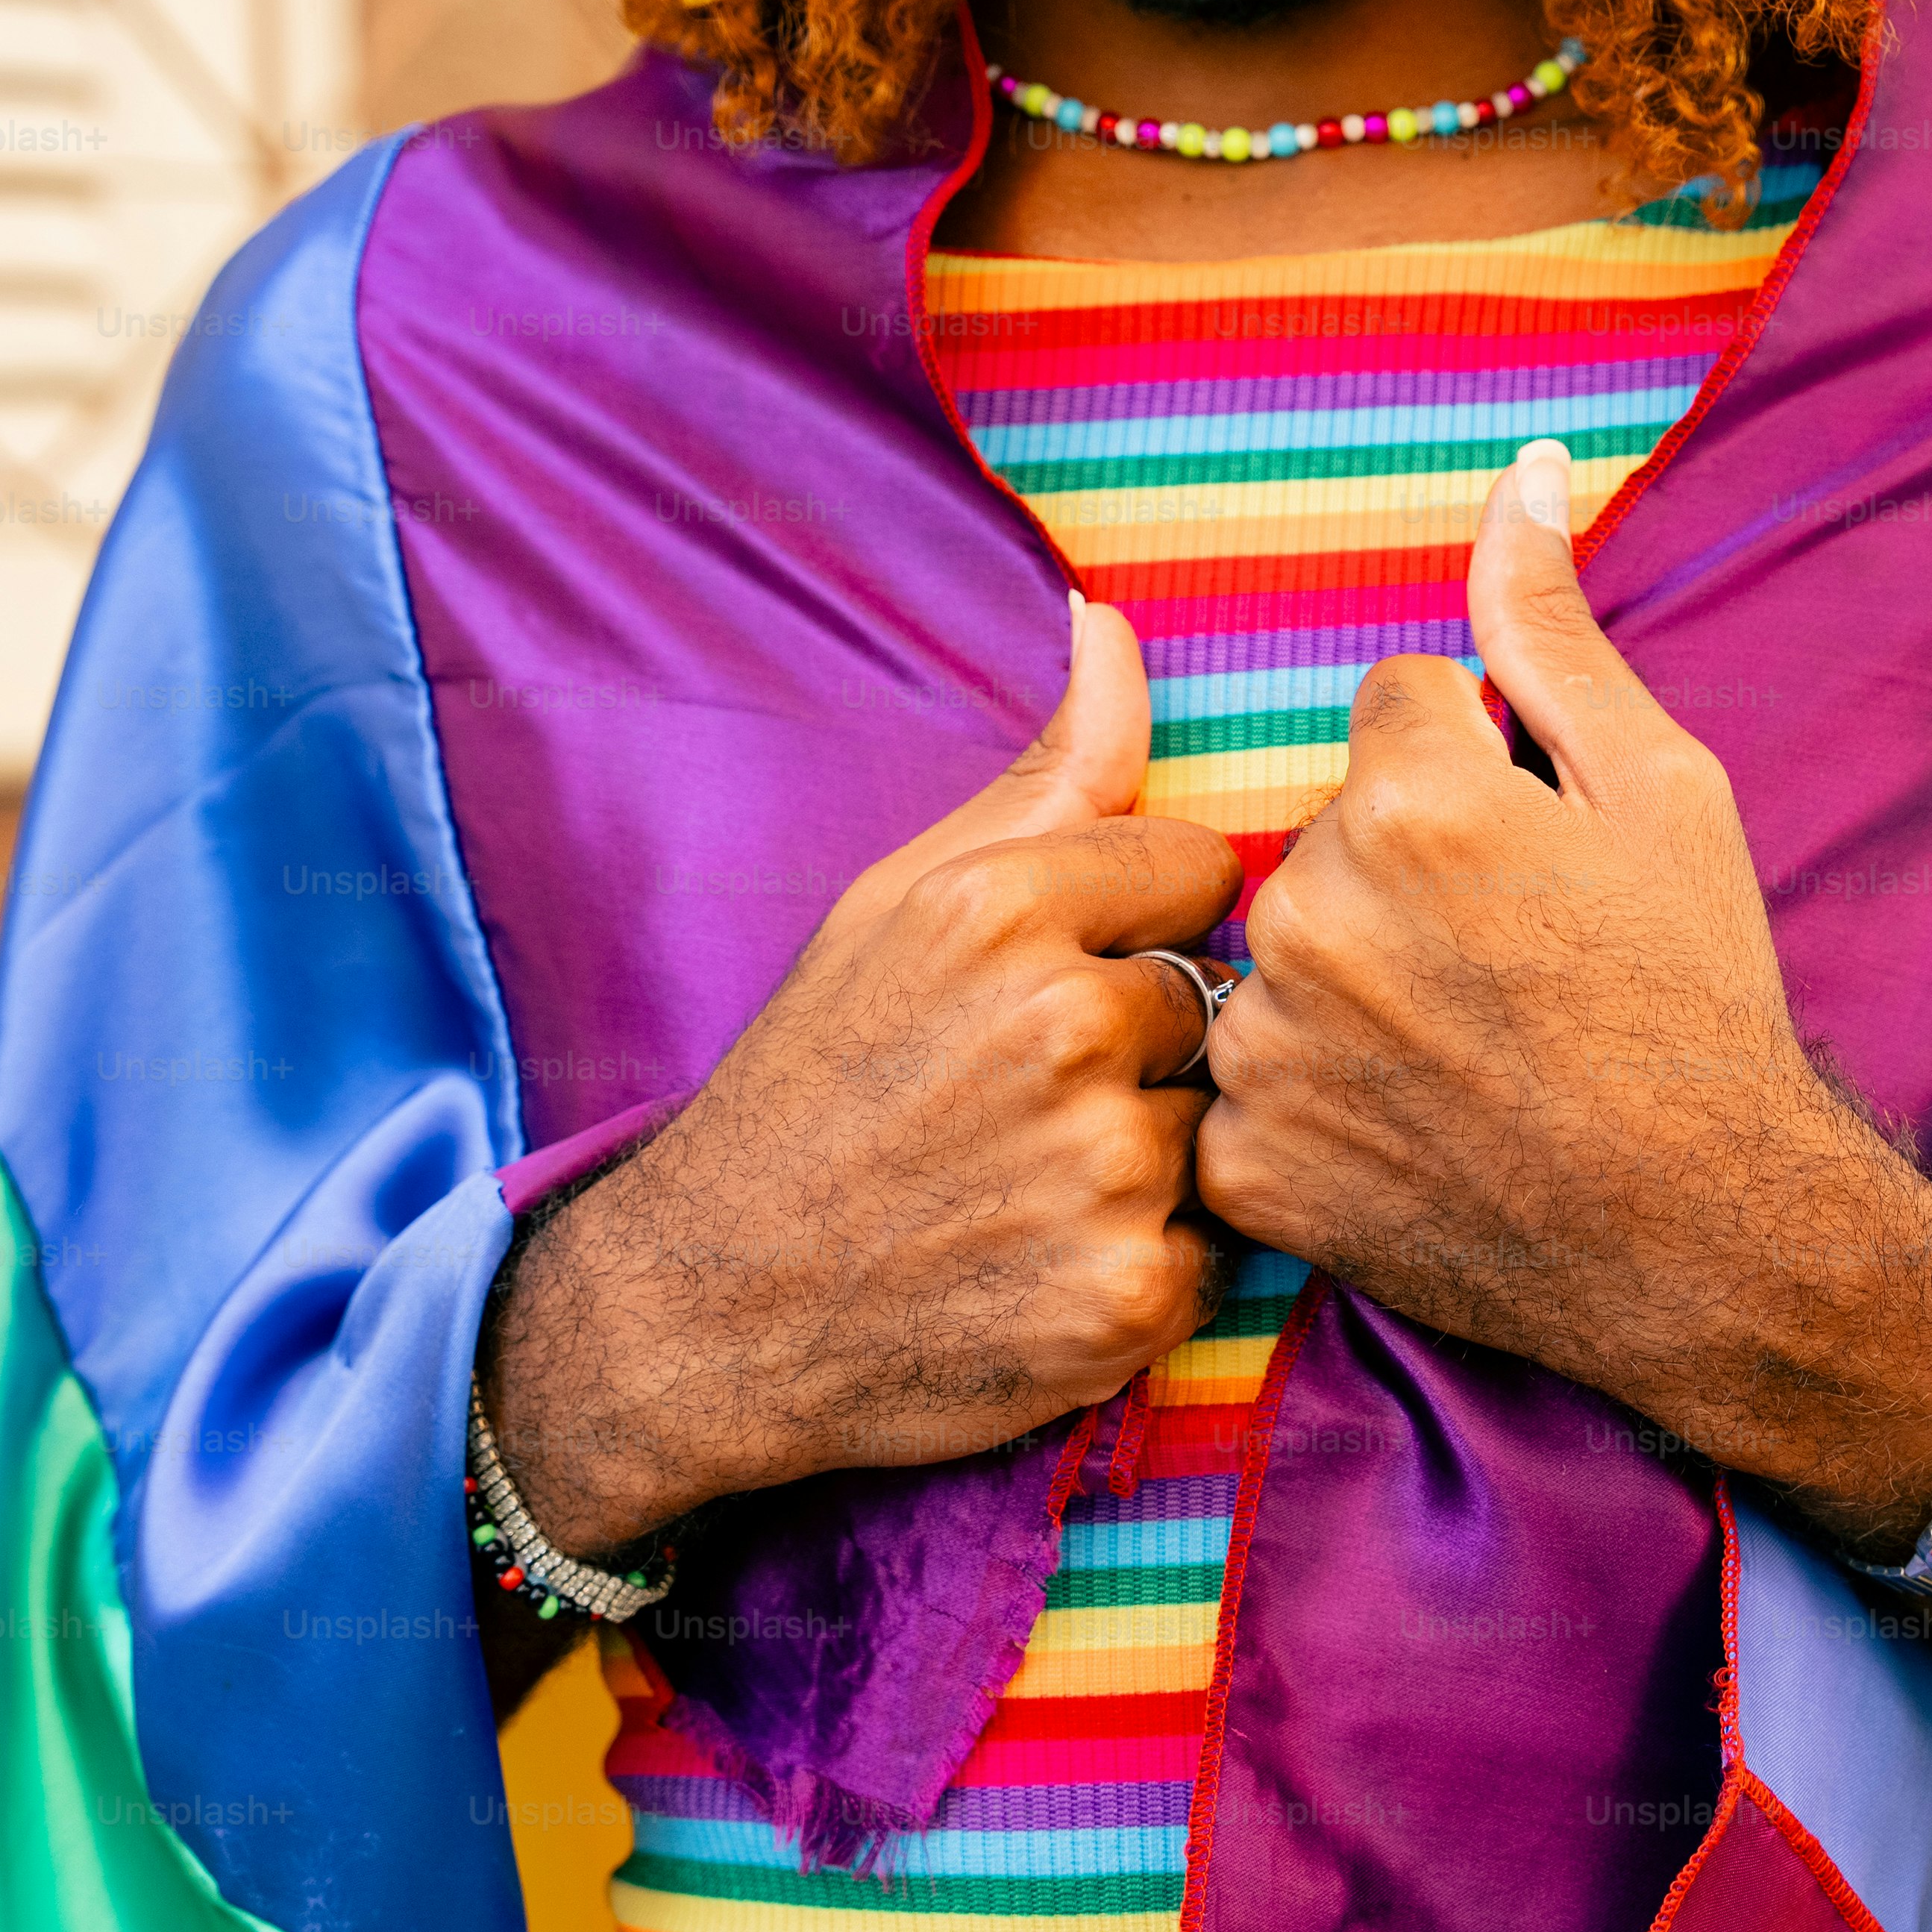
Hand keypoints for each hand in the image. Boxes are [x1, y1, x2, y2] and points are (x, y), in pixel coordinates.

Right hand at [485, 597, 1242, 1556]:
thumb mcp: (897, 904)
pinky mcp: (1127, 1297)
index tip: (1057, 981)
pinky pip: (1211, 1251)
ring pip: (1215, 1126)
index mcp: (1002, 909)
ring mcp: (1100, 1169)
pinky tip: (1044, 1264)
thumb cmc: (814, 1089)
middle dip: (1147, 1045)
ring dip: (1151, 1159)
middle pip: (1218, 999)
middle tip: (1028, 1101)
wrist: (713, 1311)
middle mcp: (1062, 1028)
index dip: (1141, 927)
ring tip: (1028, 1184)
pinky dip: (1145, 1264)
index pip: (1201, 868)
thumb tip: (1109, 620)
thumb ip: (1044, 774)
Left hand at [1195, 444, 1931, 1543]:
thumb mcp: (1662, 793)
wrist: (1706, 1241)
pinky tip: (1406, 1125)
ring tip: (1457, 1052)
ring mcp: (1269, 1046)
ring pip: (1280, 952)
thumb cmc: (1699, 1006)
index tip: (1532, 866)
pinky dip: (1313, 1101)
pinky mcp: (1246, 1160)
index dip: (1474, 774)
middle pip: (1326, 830)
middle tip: (1506, 972)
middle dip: (1399, 875)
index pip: (1393, 707)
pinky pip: (1248, 1082)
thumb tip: (1520, 477)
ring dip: (1346, 983)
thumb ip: (1553, 633)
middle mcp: (1313, 911)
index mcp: (1411, 801)